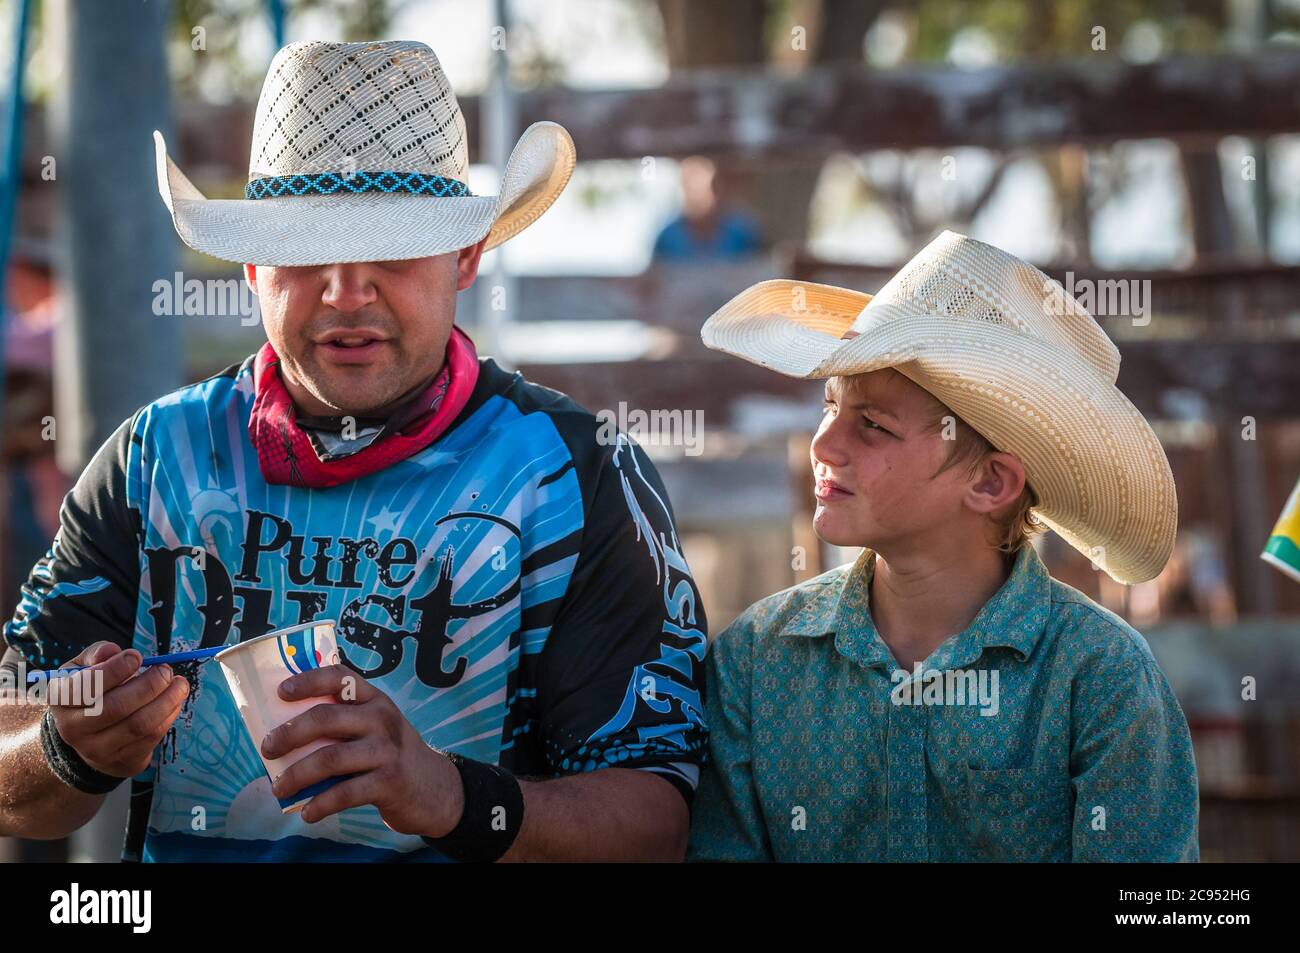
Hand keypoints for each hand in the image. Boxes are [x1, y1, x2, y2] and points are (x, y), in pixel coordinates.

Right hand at [48, 641, 189, 778]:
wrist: (90, 736)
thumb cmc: (90, 692)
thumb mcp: (84, 669)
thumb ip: (96, 654)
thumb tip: (112, 651)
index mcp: (61, 700)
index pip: (84, 687)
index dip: (113, 670)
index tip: (137, 656)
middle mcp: (73, 729)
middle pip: (115, 708)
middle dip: (148, 685)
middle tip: (165, 670)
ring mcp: (97, 749)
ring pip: (138, 725)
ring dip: (166, 701)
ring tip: (179, 683)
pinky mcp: (122, 760)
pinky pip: (151, 737)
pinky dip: (169, 715)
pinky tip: (175, 700)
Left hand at [260, 664, 463, 835]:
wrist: (434, 788)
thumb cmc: (390, 755)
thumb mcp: (376, 728)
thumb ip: (343, 724)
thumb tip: (282, 735)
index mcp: (374, 700)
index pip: (340, 677)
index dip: (309, 680)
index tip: (281, 691)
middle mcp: (382, 719)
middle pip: (326, 718)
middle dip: (289, 733)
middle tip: (267, 749)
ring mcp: (387, 750)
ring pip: (330, 758)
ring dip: (296, 775)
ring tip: (278, 788)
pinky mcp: (390, 782)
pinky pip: (345, 793)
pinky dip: (320, 805)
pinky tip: (307, 813)